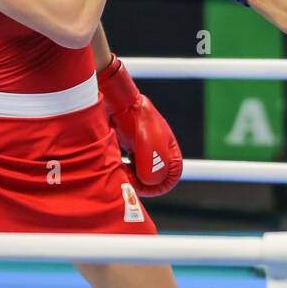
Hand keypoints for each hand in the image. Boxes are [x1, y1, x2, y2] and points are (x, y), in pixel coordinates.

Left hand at [98, 54, 182, 195]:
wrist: (118, 100)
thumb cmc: (138, 121)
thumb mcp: (150, 148)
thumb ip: (154, 170)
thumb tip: (149, 183)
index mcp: (170, 151)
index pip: (171, 178)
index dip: (157, 187)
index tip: (142, 185)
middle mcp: (159, 150)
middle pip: (154, 177)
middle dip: (141, 182)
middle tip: (128, 179)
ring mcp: (144, 148)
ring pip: (140, 171)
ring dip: (131, 176)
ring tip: (120, 171)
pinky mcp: (130, 144)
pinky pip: (129, 163)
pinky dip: (123, 167)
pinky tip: (115, 163)